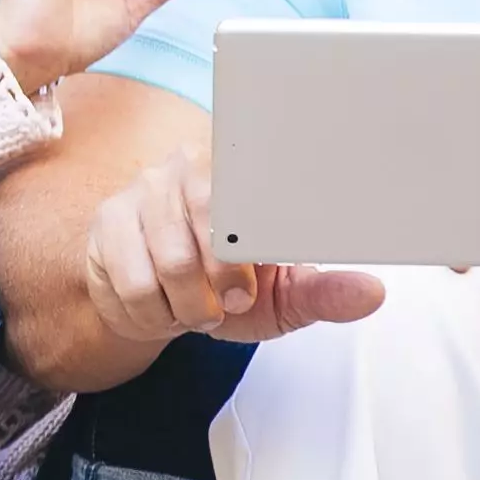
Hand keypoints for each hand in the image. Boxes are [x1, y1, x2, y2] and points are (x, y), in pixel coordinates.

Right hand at [82, 153, 383, 354]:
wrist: (158, 297)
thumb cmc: (227, 286)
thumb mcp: (282, 295)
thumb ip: (324, 294)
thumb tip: (371, 293)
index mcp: (242, 171)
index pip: (251, 185)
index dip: (255, 245)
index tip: (254, 283)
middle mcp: (188, 165)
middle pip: (207, 225)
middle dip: (223, 284)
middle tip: (231, 303)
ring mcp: (143, 191)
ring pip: (170, 262)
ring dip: (188, 306)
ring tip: (195, 309)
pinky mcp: (107, 223)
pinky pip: (131, 282)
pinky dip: (153, 314)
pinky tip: (162, 308)